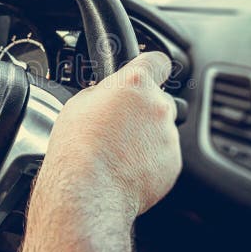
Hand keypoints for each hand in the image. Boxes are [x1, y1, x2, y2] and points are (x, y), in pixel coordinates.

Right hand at [34, 51, 181, 221]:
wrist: (88, 190)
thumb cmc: (77, 148)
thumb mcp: (78, 104)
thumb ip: (104, 93)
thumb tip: (108, 96)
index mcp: (134, 83)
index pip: (157, 61)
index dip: (153, 67)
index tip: (151, 72)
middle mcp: (157, 105)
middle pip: (159, 100)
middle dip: (144, 110)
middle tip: (120, 125)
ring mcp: (168, 135)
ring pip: (161, 130)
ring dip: (146, 138)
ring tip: (118, 153)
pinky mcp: (173, 163)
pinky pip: (164, 156)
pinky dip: (150, 161)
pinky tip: (126, 168)